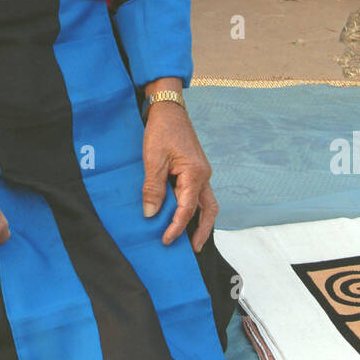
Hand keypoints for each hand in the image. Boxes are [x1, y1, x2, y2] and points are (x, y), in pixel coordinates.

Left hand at [142, 101, 217, 251]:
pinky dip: (194, 208)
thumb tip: (151, 214)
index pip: (187, 209)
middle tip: (194, 250)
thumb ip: (153, 188)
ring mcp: (201, 172)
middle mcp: (203, 175)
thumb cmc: (162, 130)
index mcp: (195, 174)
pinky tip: (184, 215)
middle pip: (208, 210)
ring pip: (207, 203)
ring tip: (192, 238)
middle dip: (202, 231)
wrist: (168, 109)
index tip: (166, 240)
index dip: (176, 227)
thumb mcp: (153, 159)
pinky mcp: (195, 169)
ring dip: (201, 221)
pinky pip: (198, 194)